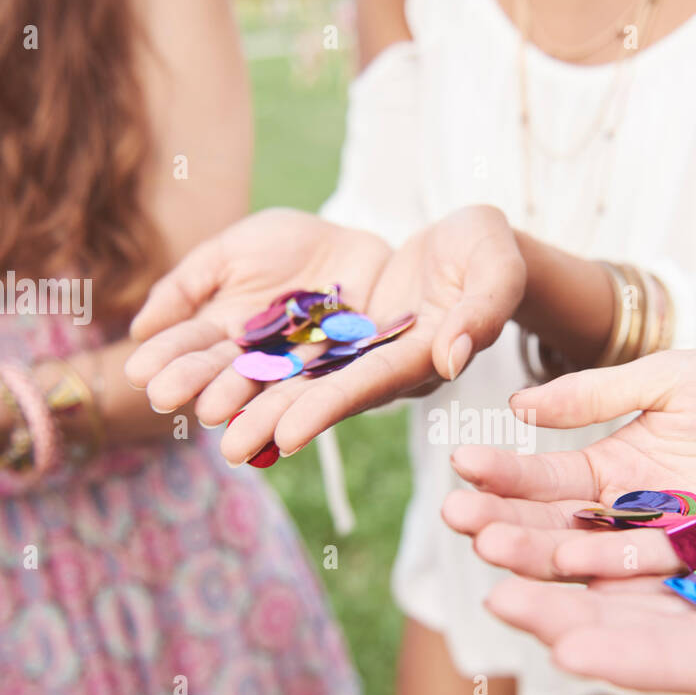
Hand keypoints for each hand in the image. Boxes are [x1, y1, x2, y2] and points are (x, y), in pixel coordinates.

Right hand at [123, 207, 391, 420]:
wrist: (365, 246)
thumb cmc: (296, 248)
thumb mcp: (233, 251)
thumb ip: (188, 285)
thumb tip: (140, 330)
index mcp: (228, 331)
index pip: (193, 346)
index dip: (168, 358)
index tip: (140, 372)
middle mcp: (261, 360)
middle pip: (229, 375)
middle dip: (200, 387)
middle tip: (167, 399)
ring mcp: (304, 372)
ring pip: (275, 397)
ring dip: (251, 417)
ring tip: (225, 435)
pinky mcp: (350, 379)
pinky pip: (331, 396)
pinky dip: (311, 415)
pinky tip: (287, 435)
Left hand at [124, 205, 524, 465]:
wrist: (465, 245)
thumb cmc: (488, 254)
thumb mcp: (498, 269)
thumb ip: (481, 312)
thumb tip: (451, 357)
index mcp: (420, 358)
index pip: (370, 385)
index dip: (329, 408)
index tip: (288, 435)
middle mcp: (377, 365)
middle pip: (321, 393)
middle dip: (274, 418)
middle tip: (228, 449)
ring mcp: (349, 349)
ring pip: (290, 372)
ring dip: (245, 394)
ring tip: (197, 415)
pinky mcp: (328, 330)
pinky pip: (279, 342)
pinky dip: (240, 356)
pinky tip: (199, 368)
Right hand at [443, 347, 695, 579]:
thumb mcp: (676, 378)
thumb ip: (601, 394)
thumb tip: (518, 404)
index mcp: (619, 470)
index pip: (547, 481)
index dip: (505, 474)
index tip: (461, 465)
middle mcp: (635, 520)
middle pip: (559, 532)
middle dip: (507, 526)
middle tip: (458, 519)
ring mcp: (674, 554)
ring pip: (600, 566)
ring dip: (545, 561)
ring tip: (493, 553)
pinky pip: (664, 589)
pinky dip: (620, 588)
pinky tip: (576, 578)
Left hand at [482, 470, 695, 694]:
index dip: (646, 661)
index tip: (571, 646)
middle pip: (668, 635)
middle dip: (583, 614)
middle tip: (498, 591)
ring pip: (662, 586)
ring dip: (586, 569)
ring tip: (507, 545)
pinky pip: (689, 542)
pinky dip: (632, 528)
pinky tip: (576, 508)